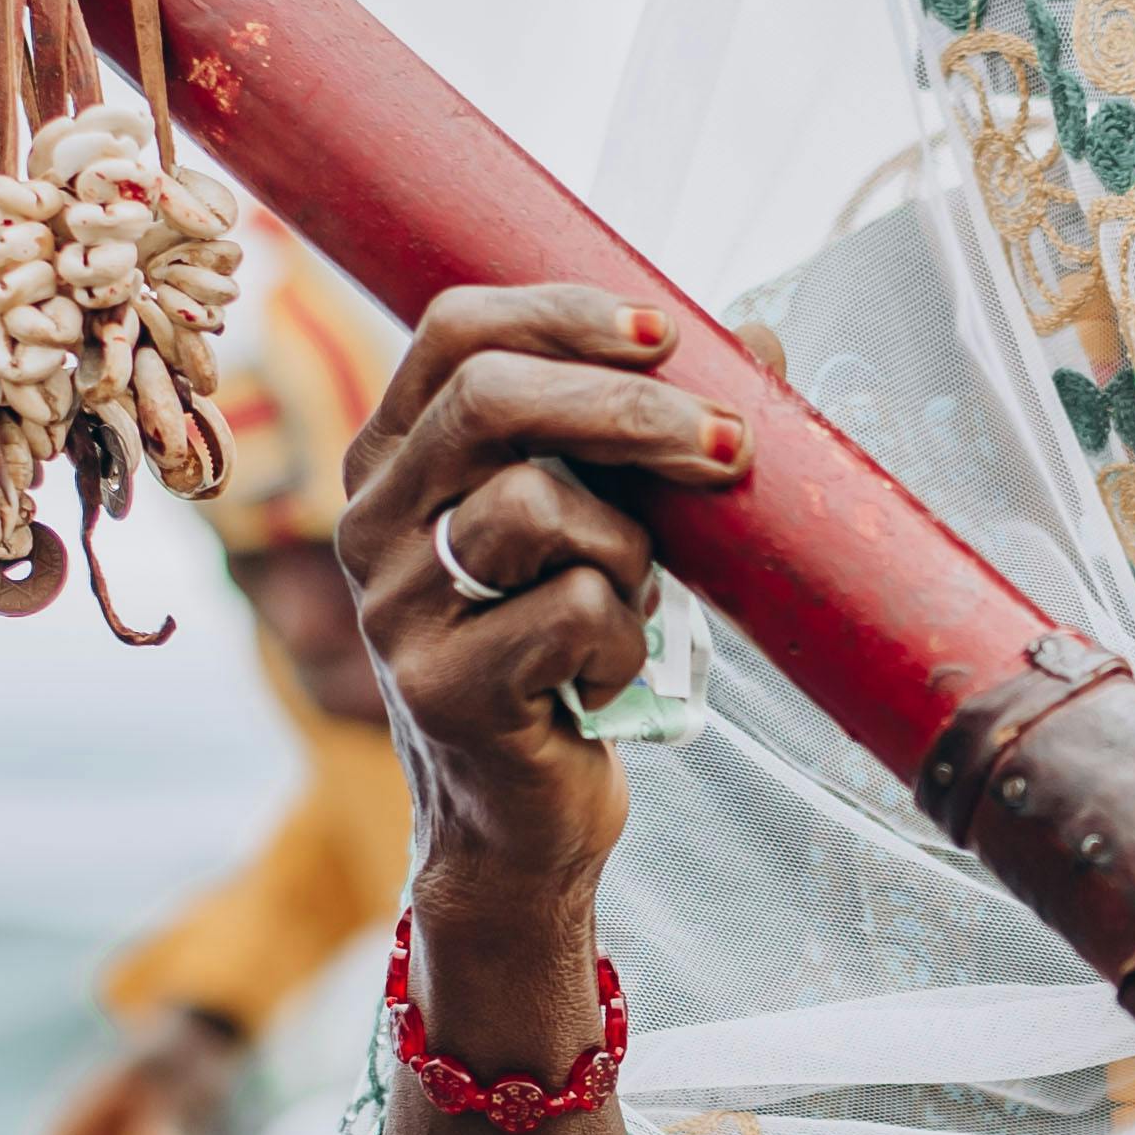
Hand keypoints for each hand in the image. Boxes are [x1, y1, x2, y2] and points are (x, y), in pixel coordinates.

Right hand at [338, 284, 752, 1000]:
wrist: (522, 819)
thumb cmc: (566, 648)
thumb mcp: (599, 520)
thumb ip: (648, 433)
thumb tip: (764, 342)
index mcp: (395, 457)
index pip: (455, 330)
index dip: (564, 314)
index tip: (667, 335)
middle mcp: (370, 520)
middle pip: (492, 400)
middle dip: (633, 410)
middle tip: (731, 445)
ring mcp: (393, 605)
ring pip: (538, 506)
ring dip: (630, 552)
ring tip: (630, 604)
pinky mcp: (440, 685)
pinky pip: (573, 609)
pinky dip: (625, 639)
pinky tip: (604, 679)